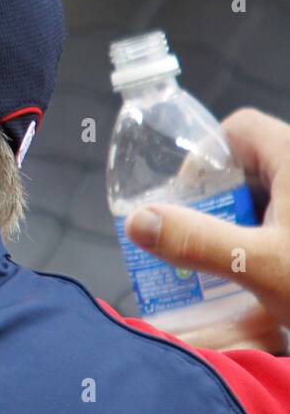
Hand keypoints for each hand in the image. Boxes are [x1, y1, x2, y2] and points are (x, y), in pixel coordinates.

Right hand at [124, 107, 289, 353]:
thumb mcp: (263, 266)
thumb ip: (197, 242)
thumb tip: (138, 222)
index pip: (237, 130)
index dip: (204, 160)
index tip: (187, 201)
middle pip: (256, 167)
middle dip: (225, 204)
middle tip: (209, 242)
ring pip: (281, 201)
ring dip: (253, 230)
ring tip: (242, 269)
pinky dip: (281, 247)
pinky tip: (278, 282)